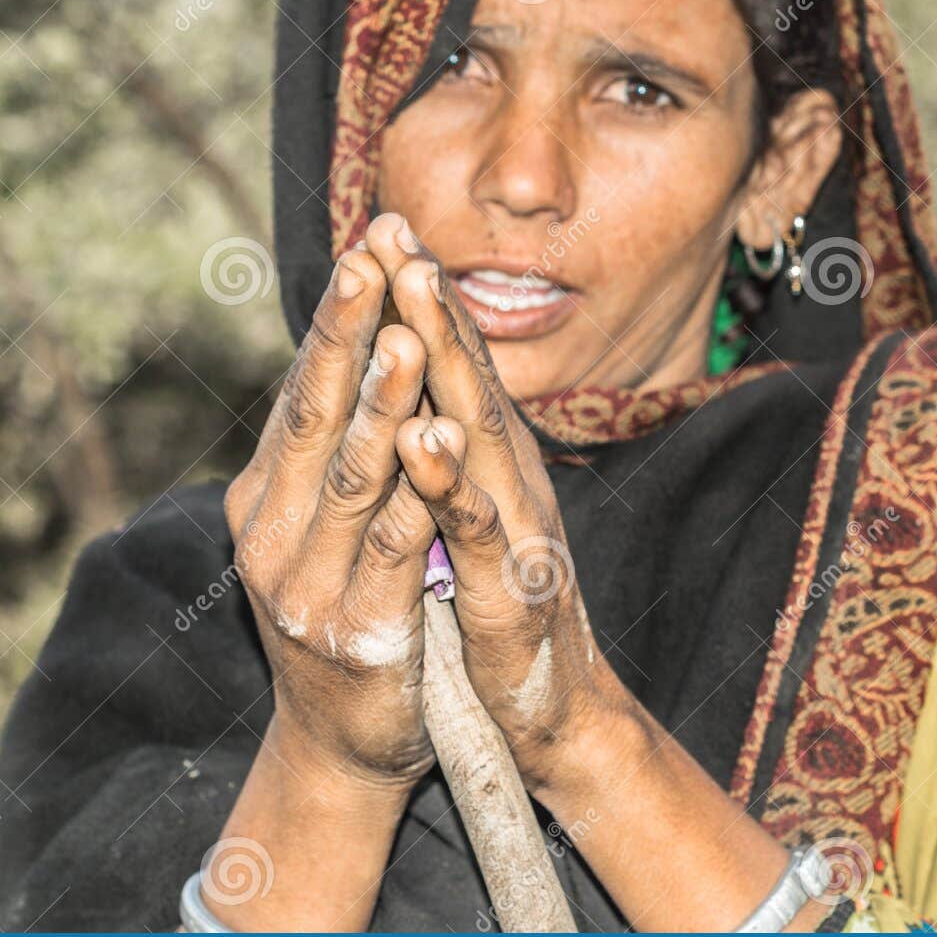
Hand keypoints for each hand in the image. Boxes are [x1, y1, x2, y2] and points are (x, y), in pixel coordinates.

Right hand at [223, 248, 441, 787]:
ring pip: (353, 477)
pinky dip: (414, 497)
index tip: (370, 241)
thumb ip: (334, 453)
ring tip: (403, 338)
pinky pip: (392, 552)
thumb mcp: (324, 529)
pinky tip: (432, 451)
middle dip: (349, 333)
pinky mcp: (357, 632)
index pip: (307, 389)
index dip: (341, 317)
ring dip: (380, 404)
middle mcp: (274, 534)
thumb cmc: (345, 615)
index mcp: (268, 498)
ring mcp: (309, 586)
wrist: (343, 745)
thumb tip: (347, 355)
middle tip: (371, 255)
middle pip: (317, 416)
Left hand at [359, 213, 631, 792]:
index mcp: (493, 464)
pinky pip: (479, 529)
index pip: (455, 367)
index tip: (383, 228)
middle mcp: (512, 482)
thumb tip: (416, 395)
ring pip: (480, 435)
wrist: (552, 707)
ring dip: (447, 365)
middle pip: (469, 378)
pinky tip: (424, 441)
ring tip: (413, 299)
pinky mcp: (516, 589)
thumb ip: (450, 456)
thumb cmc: (499, 610)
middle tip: (395, 230)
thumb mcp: (471, 519)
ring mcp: (520, 529)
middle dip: (429, 302)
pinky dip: (451, 482)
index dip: (421, 296)